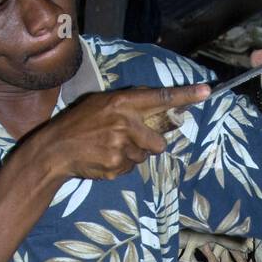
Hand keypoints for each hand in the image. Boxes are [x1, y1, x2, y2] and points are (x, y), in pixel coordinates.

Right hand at [42, 83, 209, 180]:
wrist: (56, 149)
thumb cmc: (78, 123)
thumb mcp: (101, 103)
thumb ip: (127, 102)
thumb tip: (153, 100)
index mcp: (122, 103)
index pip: (160, 97)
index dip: (185, 95)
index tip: (206, 92)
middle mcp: (125, 123)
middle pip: (159, 141)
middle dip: (150, 144)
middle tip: (130, 140)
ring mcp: (121, 146)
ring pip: (144, 156)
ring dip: (132, 154)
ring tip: (109, 148)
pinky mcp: (116, 166)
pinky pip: (130, 169)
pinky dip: (120, 165)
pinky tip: (104, 158)